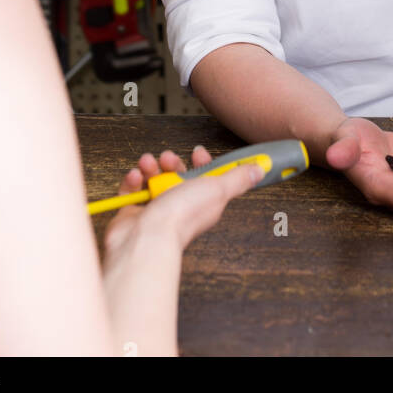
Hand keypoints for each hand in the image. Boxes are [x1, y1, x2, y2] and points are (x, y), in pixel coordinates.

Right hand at [103, 146, 261, 263]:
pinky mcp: (135, 212)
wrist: (147, 239)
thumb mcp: (218, 190)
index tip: (198, 153)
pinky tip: (135, 179)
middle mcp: (180, 206)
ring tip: (147, 167)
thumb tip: (259, 170)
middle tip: (167, 159)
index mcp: (203, 202)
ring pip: (154, 179)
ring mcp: (157, 210)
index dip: (202, 163)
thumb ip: (238, 179)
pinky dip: (133, 181)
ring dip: (150, 167)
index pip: (206, 179)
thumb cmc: (181, 218)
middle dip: (172, 162)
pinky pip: (133, 189)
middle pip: (177, 176)